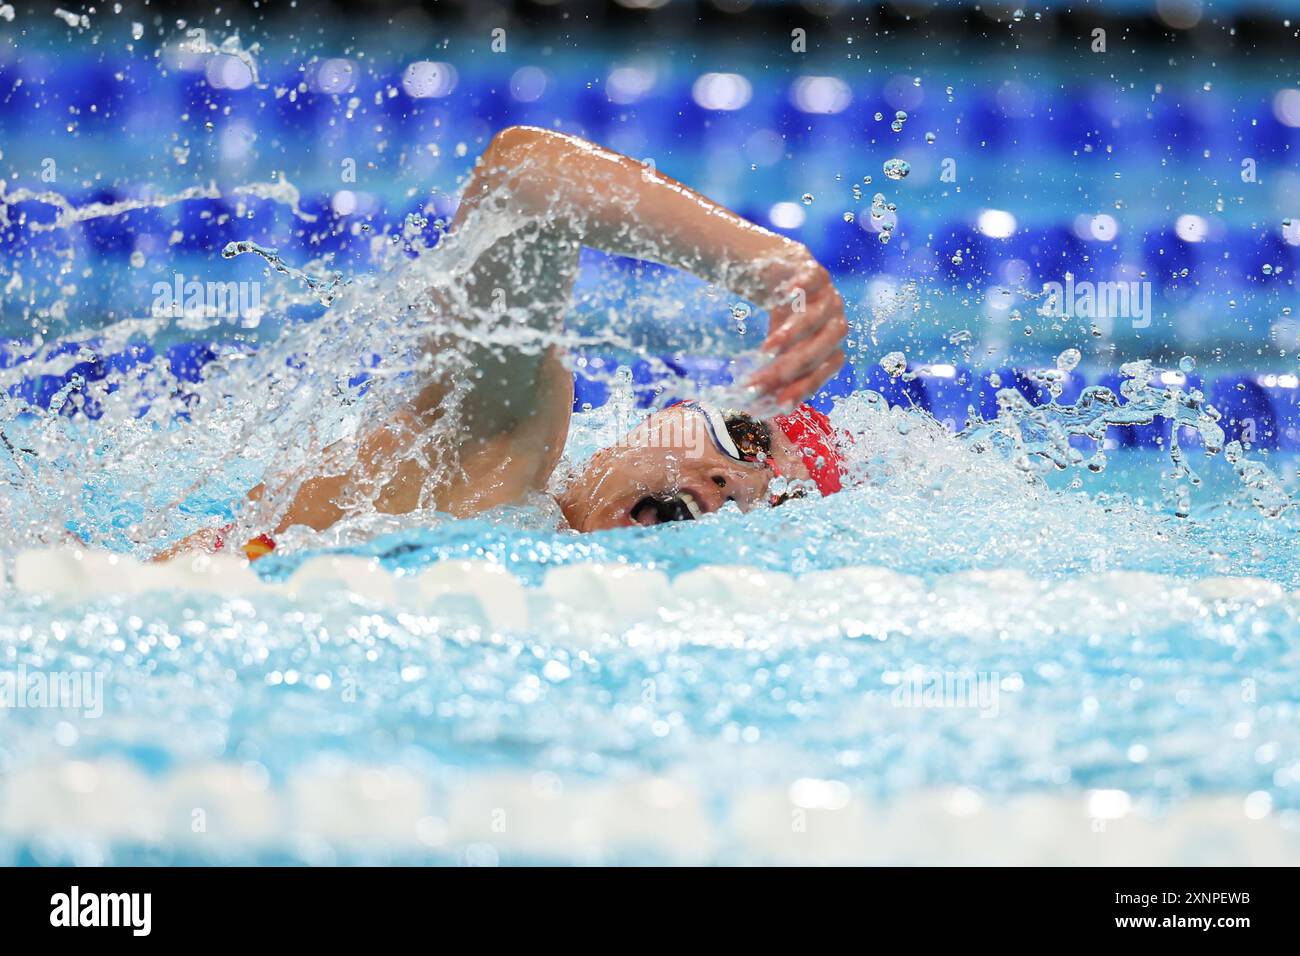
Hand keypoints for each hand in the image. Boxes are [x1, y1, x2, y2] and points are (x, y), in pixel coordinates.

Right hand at [744, 248, 847, 410]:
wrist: (777, 271)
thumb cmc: (777, 317)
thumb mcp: (777, 348)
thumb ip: (772, 373)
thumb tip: (752, 408)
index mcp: (829, 346)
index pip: (821, 373)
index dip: (803, 389)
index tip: (777, 406)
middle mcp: (833, 322)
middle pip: (818, 351)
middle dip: (788, 370)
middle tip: (757, 385)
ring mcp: (826, 295)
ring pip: (816, 319)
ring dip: (792, 337)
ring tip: (766, 351)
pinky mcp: (814, 270)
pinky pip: (813, 280)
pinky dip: (803, 288)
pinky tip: (788, 294)